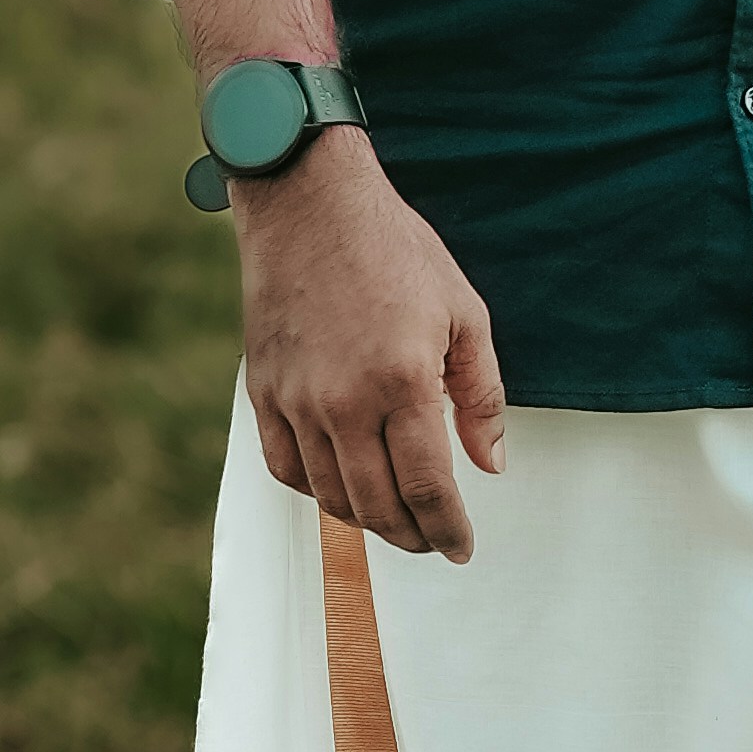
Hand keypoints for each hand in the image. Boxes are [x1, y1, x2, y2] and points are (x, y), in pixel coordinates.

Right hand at [230, 139, 508, 560]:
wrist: (309, 204)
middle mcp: (344, 401)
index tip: (461, 547)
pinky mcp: (263, 391)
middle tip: (434, 540)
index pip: (428, 488)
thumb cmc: (395, 250)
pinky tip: (342, 487)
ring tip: (395, 519)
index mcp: (402, 381)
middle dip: (413, 535)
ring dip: (367, 520)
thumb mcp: (465, 313)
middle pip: (379, 505)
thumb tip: (489, 464)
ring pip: (331, 495)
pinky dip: (316, 491)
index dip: (449, 530)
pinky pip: (286, 467)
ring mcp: (297, 400)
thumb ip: (481, 396)